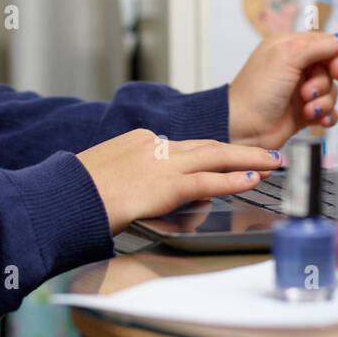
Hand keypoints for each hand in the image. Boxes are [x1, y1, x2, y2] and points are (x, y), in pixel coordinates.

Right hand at [76, 129, 283, 235]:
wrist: (65, 196)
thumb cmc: (77, 192)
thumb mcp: (107, 173)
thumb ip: (132, 177)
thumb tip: (145, 191)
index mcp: (141, 140)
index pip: (185, 147)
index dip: (213, 153)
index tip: (230, 157)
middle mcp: (156, 145)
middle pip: (208, 145)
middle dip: (240, 151)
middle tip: (267, 154)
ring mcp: (162, 163)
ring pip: (216, 157)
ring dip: (248, 161)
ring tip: (272, 163)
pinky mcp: (166, 185)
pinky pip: (207, 181)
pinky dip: (232, 180)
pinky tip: (251, 180)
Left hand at [228, 31, 337, 148]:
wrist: (244, 128)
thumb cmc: (258, 90)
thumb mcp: (287, 57)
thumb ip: (318, 46)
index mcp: (289, 47)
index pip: (324, 44)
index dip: (335, 58)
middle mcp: (295, 67)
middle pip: (330, 69)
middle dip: (324, 84)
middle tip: (308, 93)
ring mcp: (300, 90)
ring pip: (331, 91)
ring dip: (323, 103)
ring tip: (307, 110)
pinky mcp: (304, 112)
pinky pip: (329, 111)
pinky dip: (327, 116)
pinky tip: (319, 121)